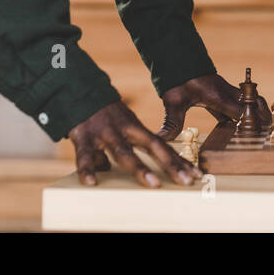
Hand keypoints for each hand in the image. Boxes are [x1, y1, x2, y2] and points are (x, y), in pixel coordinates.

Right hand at [67, 100, 198, 187]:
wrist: (77, 89)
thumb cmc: (103, 114)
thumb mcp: (121, 127)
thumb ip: (127, 148)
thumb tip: (134, 169)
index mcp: (136, 128)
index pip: (162, 145)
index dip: (179, 160)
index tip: (196, 175)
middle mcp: (125, 129)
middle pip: (152, 147)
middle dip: (170, 165)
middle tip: (186, 180)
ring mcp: (105, 133)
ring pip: (124, 152)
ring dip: (140, 168)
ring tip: (153, 184)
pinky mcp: (83, 137)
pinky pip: (85, 156)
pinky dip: (87, 169)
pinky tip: (91, 182)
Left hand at [155, 72, 271, 140]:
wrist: (178, 58)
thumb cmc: (177, 79)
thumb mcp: (173, 101)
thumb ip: (172, 122)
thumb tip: (162, 140)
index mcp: (218, 97)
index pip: (241, 112)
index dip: (252, 124)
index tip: (259, 136)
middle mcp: (226, 93)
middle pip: (253, 104)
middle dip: (263, 118)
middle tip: (271, 133)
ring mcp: (226, 91)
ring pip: (250, 101)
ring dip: (258, 113)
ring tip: (266, 129)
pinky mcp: (222, 92)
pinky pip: (239, 103)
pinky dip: (246, 112)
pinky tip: (245, 125)